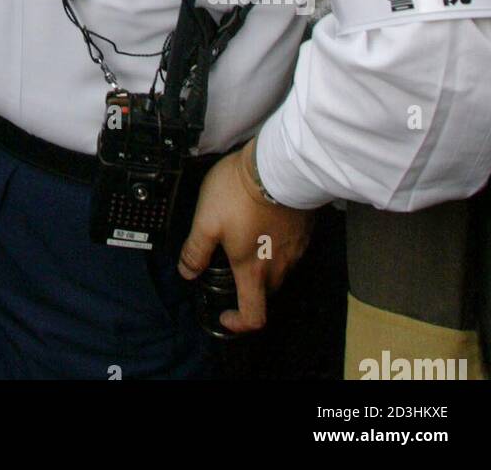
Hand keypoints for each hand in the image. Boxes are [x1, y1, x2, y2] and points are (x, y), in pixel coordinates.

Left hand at [177, 139, 314, 333]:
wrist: (277, 165)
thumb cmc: (240, 194)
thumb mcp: (205, 221)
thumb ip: (195, 251)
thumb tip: (186, 272)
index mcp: (253, 270)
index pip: (254, 317)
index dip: (238, 324)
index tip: (226, 316)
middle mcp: (279, 266)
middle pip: (265, 293)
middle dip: (247, 288)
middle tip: (231, 267)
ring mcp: (295, 250)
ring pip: (278, 270)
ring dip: (262, 264)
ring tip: (246, 239)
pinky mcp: (304, 232)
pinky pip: (289, 249)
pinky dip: (276, 245)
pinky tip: (263, 223)